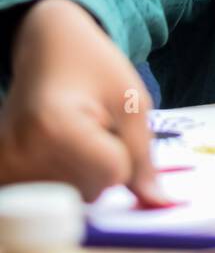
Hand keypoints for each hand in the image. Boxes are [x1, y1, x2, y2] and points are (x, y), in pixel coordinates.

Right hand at [0, 0, 165, 203]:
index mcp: (54, 128)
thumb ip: (143, 159)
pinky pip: (51, 199)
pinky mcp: (1, 173)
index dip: (123, 149)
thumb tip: (161, 207)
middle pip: (92, 192)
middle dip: (104, 165)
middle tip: (87, 125)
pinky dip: (64, 180)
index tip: (105, 117)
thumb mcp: (131, 102)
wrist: (46, 46)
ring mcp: (5, 167)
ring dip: (84, 174)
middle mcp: (20, 153)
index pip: (113, 173)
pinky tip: (56, 151)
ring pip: (74, 199)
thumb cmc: (92, 66)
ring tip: (72, 136)